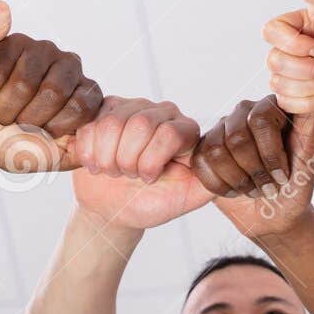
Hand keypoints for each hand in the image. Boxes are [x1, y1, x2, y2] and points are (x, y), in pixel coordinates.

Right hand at [0, 34, 104, 180]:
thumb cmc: (19, 142)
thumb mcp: (52, 156)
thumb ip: (79, 151)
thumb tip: (96, 146)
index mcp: (85, 92)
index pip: (82, 106)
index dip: (56, 127)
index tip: (42, 133)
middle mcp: (69, 66)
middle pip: (54, 92)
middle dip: (27, 119)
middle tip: (17, 124)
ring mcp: (40, 50)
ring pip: (24, 82)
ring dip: (4, 109)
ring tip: (1, 113)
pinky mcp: (8, 43)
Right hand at [71, 97, 209, 230]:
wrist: (112, 206)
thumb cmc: (150, 202)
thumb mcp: (183, 199)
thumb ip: (207, 184)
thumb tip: (224, 172)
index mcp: (186, 130)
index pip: (169, 132)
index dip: (151, 161)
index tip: (149, 179)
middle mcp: (162, 111)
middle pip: (139, 124)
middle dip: (128, 160)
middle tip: (128, 176)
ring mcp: (131, 106)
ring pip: (112, 123)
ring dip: (107, 158)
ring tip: (114, 171)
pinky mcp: (103, 110)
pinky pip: (90, 123)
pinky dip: (89, 152)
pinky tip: (96, 164)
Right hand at [199, 99, 313, 238]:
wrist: (277, 215)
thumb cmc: (297, 184)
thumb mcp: (311, 154)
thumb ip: (312, 120)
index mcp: (271, 107)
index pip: (260, 120)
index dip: (270, 154)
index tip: (284, 176)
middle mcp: (244, 112)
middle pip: (237, 138)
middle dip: (255, 171)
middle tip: (269, 187)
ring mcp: (221, 130)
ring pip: (217, 151)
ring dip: (239, 181)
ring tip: (254, 189)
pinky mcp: (203, 148)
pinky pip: (201, 163)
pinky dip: (222, 186)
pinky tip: (236, 190)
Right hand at [263, 10, 313, 136]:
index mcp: (303, 26)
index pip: (273, 30)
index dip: (295, 44)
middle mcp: (292, 49)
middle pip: (274, 59)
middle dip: (310, 70)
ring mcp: (289, 74)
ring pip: (277, 83)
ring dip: (313, 87)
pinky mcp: (290, 97)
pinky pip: (284, 102)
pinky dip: (310, 103)